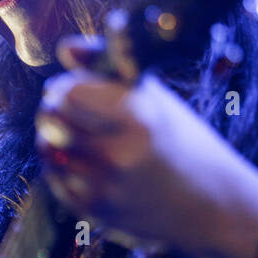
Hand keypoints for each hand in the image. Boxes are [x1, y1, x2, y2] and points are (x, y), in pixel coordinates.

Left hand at [35, 35, 257, 257]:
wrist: (211, 206)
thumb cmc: (183, 142)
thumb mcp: (155, 98)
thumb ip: (106, 67)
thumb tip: (66, 47)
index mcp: (136, 117)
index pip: (67, 93)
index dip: (66, 86)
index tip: (76, 87)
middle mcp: (117, 153)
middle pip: (50, 119)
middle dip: (55, 109)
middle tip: (71, 109)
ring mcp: (104, 186)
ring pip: (47, 150)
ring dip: (56, 138)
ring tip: (83, 136)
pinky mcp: (94, 210)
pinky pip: (55, 179)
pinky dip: (64, 167)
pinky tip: (88, 162)